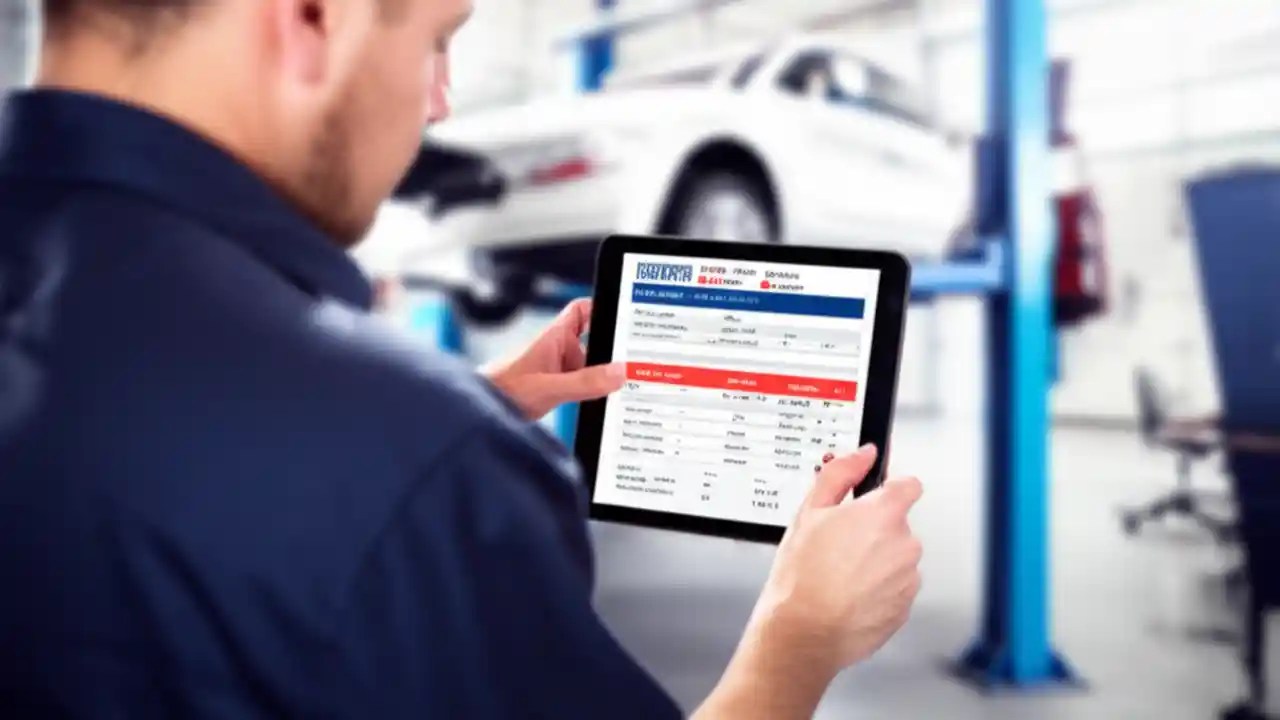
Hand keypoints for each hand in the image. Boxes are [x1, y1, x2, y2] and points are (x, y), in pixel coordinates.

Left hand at [483, 299, 625, 419]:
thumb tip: (619, 373)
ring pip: (590, 367)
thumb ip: (584, 382)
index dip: (603, 308)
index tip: (626, 317)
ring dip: (602, 377)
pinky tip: (604, 403)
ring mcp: (556, 369)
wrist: (480, 416)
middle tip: (635, 363)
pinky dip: (592, 392)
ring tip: (624, 388)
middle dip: (611, 352)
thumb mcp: (549, 387)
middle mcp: (557, 350)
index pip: (583, 310)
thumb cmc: (502, 391)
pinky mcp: (555, 388)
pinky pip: (581, 385)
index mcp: (554, 337)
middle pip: (594, 341)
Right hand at [695, 446, 922, 719]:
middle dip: (874, 530)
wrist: (804, 632)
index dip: (889, 489)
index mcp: (883, 513)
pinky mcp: (905, 606)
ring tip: (840, 574)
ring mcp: (907, 578)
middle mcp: (904, 543)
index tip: (873, 499)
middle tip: (839, 545)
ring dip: (877, 561)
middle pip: (898, 524)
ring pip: (896, 557)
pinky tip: (849, 594)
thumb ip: (841, 473)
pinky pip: (895, 587)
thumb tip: (863, 454)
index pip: (908, 485)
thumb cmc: (802, 577)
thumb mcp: (809, 511)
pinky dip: (878, 588)